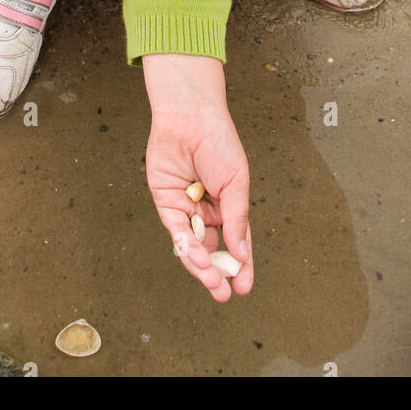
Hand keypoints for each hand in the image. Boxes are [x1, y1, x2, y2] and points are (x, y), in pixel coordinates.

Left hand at [142, 53, 251, 302]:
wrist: (190, 116)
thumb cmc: (219, 143)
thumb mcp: (237, 182)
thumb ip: (237, 218)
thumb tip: (241, 253)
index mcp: (228, 206)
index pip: (236, 243)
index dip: (241, 266)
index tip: (244, 288)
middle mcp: (206, 210)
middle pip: (212, 250)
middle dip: (217, 273)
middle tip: (223, 293)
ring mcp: (185, 208)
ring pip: (193, 245)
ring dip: (201, 265)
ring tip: (212, 280)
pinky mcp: (166, 202)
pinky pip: (176, 230)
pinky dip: (186, 245)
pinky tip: (196, 256)